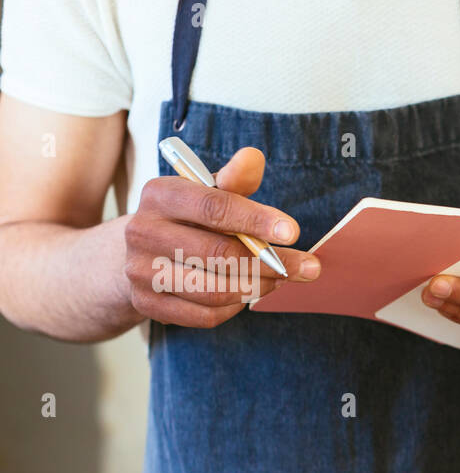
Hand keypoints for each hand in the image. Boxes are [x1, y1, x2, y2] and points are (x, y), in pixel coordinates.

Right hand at [122, 147, 318, 327]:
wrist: (141, 253)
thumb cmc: (188, 218)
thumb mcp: (207, 192)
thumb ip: (234, 180)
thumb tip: (254, 157)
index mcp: (160, 194)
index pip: (213, 207)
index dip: (256, 221)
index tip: (293, 232)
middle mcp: (142, 231)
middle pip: (218, 254)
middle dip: (271, 262)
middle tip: (307, 266)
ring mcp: (140, 271)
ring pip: (214, 290)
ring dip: (258, 287)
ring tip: (281, 279)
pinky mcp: (146, 304)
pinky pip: (205, 315)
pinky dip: (235, 308)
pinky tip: (249, 294)